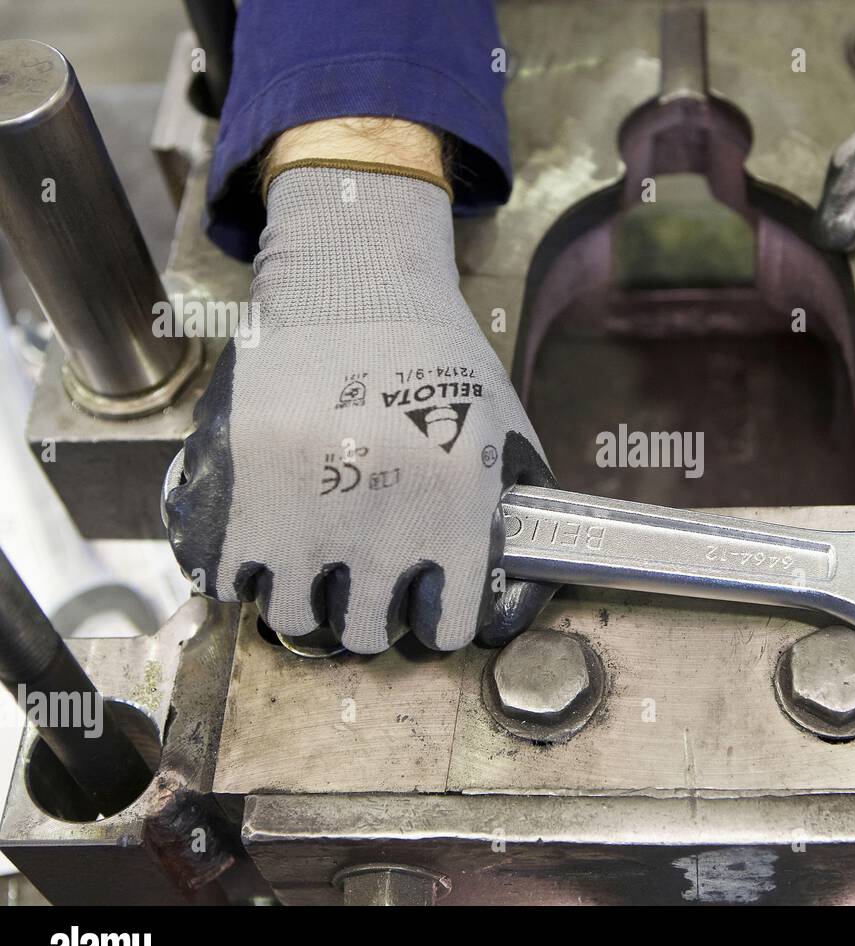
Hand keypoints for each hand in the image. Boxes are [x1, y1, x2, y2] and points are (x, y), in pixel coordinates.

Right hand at [166, 165, 553, 653]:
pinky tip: (264, 538)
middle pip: (364, 636)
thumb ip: (510, 513)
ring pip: (293, 618)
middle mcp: (378, 528)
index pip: (447, 630)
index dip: (438, 622)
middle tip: (363, 581)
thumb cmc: (436, 357)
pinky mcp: (232, 492)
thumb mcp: (504, 429)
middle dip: (369, 613)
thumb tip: (514, 590)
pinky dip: (240, 570)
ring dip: (306, 597)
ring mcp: (299, 515)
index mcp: (454, 516)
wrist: (353, 284)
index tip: (424, 608)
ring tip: (313, 558)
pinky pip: (224, 580)